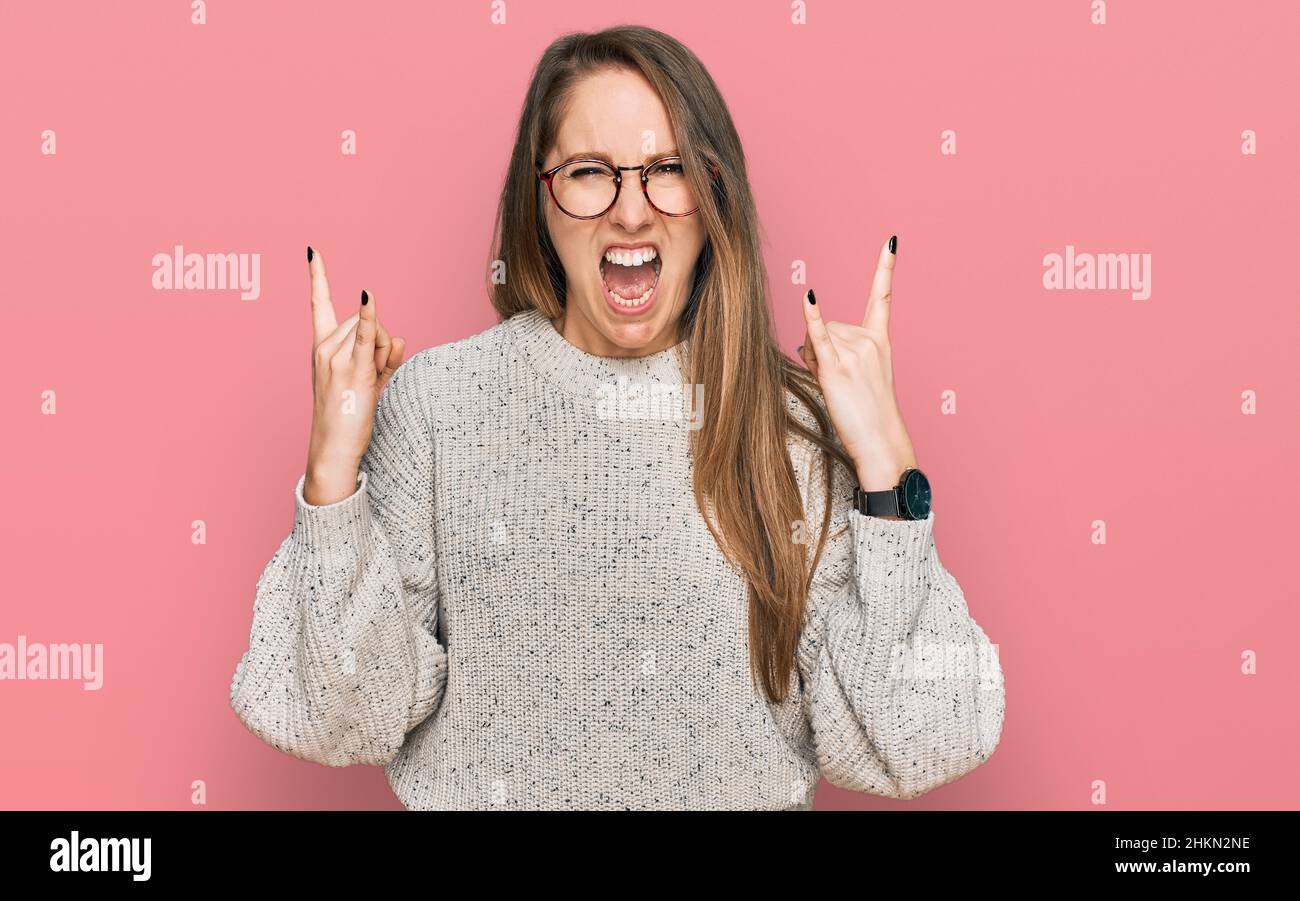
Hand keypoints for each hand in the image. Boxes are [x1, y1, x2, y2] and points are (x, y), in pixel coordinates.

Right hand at [303, 246, 405, 503]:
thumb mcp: (367, 380)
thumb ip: (384, 357)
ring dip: (386, 352)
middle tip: (375, 372)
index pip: (319, 304)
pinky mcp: (353, 370)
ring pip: (375, 332)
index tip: (313, 250)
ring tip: (376, 380)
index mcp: (321, 346)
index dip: (318, 277)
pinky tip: (368, 298)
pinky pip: (366, 337)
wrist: (332, 448)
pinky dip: (369, 318)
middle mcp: (325, 347)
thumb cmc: (348, 417)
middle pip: (365, 319)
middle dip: (380, 340)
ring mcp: (336, 358)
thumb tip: (400, 339)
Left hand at [798, 235, 917, 492]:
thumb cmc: (868, 414)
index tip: (891, 240)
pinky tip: (810, 298)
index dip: (885, 267)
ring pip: (816, 336)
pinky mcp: (837, 367)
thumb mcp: (856, 376)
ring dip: (812, 357)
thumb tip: (806, 340)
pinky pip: (819, 337)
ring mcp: (854, 352)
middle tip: (839, 380)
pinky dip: (811, 319)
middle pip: (828, 325)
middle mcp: (869, 340)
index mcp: (880, 340)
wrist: (881, 441)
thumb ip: (833, 351)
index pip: (882, 297)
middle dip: (822, 347)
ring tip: (833, 385)